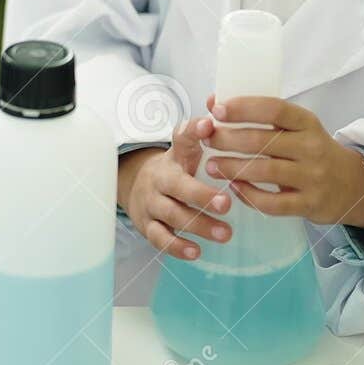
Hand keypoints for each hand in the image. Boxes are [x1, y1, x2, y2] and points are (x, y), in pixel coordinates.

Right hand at [120, 117, 231, 260]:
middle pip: (177, 186)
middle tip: (226, 204)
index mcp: (173, 157)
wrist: (136, 187)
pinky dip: (176, 246)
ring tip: (225, 234)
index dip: (193, 132)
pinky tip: (196, 252)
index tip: (208, 126)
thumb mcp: (185, 150)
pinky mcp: (147, 226)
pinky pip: (159, 238)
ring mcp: (151, 204)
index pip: (181, 140)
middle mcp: (159, 179)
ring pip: (172, 215)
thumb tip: (213, 112)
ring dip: (198, 225)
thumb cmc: (174, 169)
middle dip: (201, 196)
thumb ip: (199, 134)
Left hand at [204, 95, 363, 230]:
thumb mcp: (295, 129)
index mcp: (307, 123)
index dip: (243, 108)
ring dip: (231, 167)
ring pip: (263, 171)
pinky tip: (234, 187)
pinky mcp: (309, 203)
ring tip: (210, 165)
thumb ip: (260, 117)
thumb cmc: (311, 151)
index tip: (216, 109)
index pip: (274, 109)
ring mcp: (313, 177)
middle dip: (226, 139)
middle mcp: (312, 147)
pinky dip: (248, 195)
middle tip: (206, 140)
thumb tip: (213, 101)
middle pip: (261, 141)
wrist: (353, 185)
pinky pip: (271, 203)